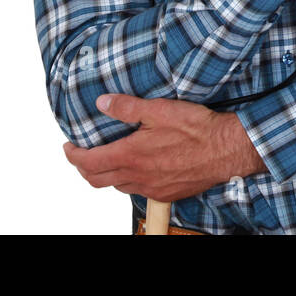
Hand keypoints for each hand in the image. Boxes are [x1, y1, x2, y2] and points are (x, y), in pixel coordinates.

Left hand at [62, 94, 264, 202]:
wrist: (227, 150)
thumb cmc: (197, 129)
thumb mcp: (159, 109)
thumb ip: (127, 107)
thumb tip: (102, 103)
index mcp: (131, 156)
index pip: (89, 162)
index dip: (73, 156)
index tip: (68, 147)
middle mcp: (138, 177)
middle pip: (97, 180)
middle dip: (84, 168)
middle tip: (81, 156)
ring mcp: (152, 188)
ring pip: (118, 186)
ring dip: (107, 175)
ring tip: (108, 159)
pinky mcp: (167, 193)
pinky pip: (139, 191)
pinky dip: (129, 181)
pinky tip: (137, 168)